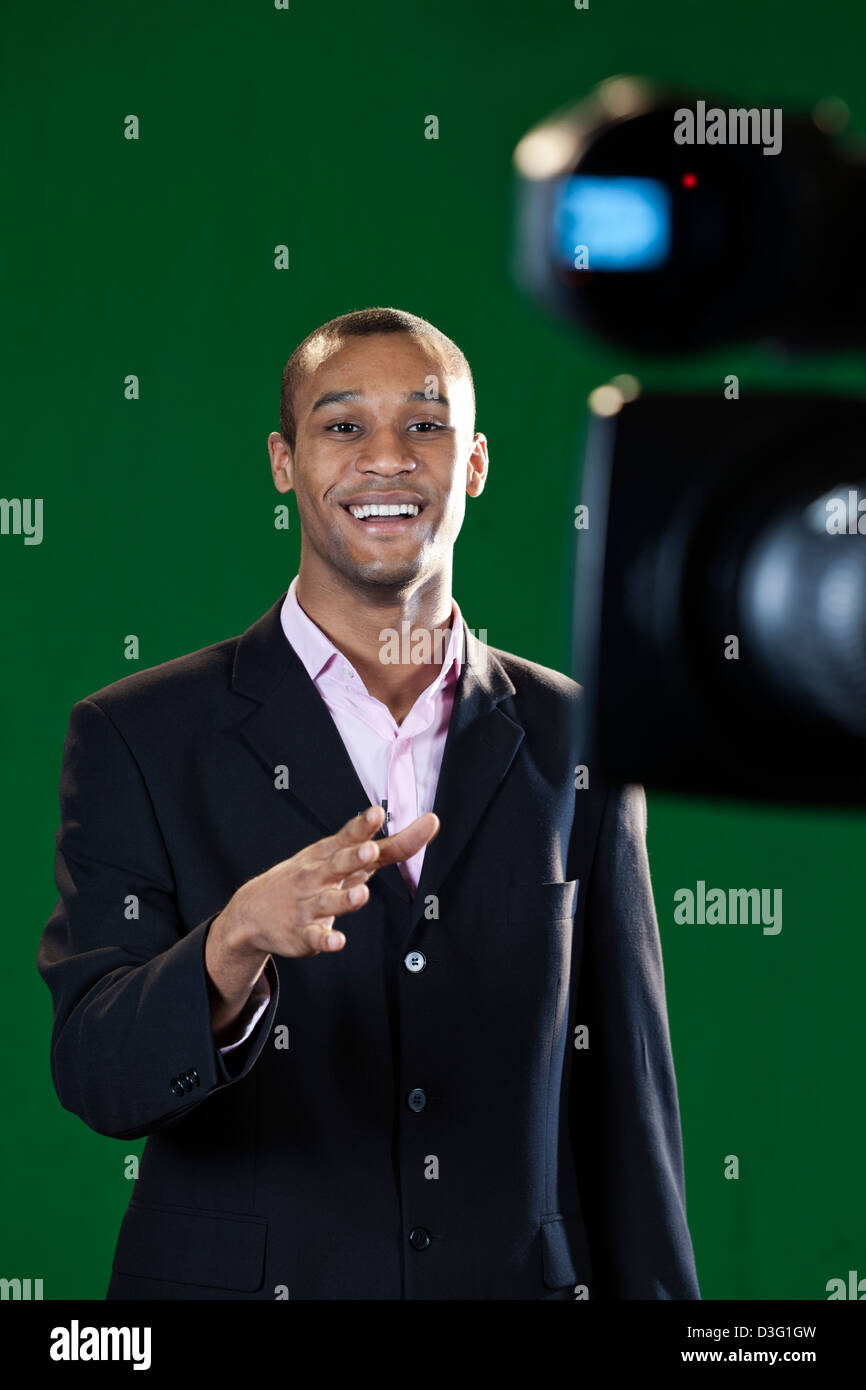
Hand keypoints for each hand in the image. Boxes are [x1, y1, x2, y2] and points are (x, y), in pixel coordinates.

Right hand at [217, 804, 439, 958]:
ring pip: (328, 901)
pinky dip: (326, 940)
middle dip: (353, 857)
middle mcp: (318, 875)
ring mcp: (308, 904)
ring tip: (361, 895)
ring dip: (344, 899)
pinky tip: (337, 941)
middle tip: (369, 849)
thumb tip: (429, 825)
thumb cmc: (310, 877)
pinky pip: (315, 937)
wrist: (253, 911)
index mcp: (329, 854)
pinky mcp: (303, 933)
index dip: (363, 826)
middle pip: (337, 864)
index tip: (377, 812)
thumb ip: (388, 846)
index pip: (349, 838)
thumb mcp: (340, 857)